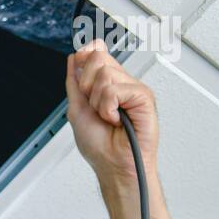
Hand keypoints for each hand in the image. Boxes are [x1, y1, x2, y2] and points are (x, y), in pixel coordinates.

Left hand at [65, 39, 158, 186]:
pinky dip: (109, 108)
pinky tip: (116, 120)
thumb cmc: (100, 147)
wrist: (113, 166)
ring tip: (108, 118)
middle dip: (87, 86)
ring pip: (105, 74)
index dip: (86, 55)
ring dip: (98, 103)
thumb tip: (74, 58)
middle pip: (98, 58)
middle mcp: (121, 84)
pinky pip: (116, 90)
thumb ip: (74, 83)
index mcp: (107, 85)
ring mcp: (132, 89)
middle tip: (95, 108)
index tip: (81, 69)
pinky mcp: (143, 96)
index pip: (96, 52)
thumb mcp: (76, 110)